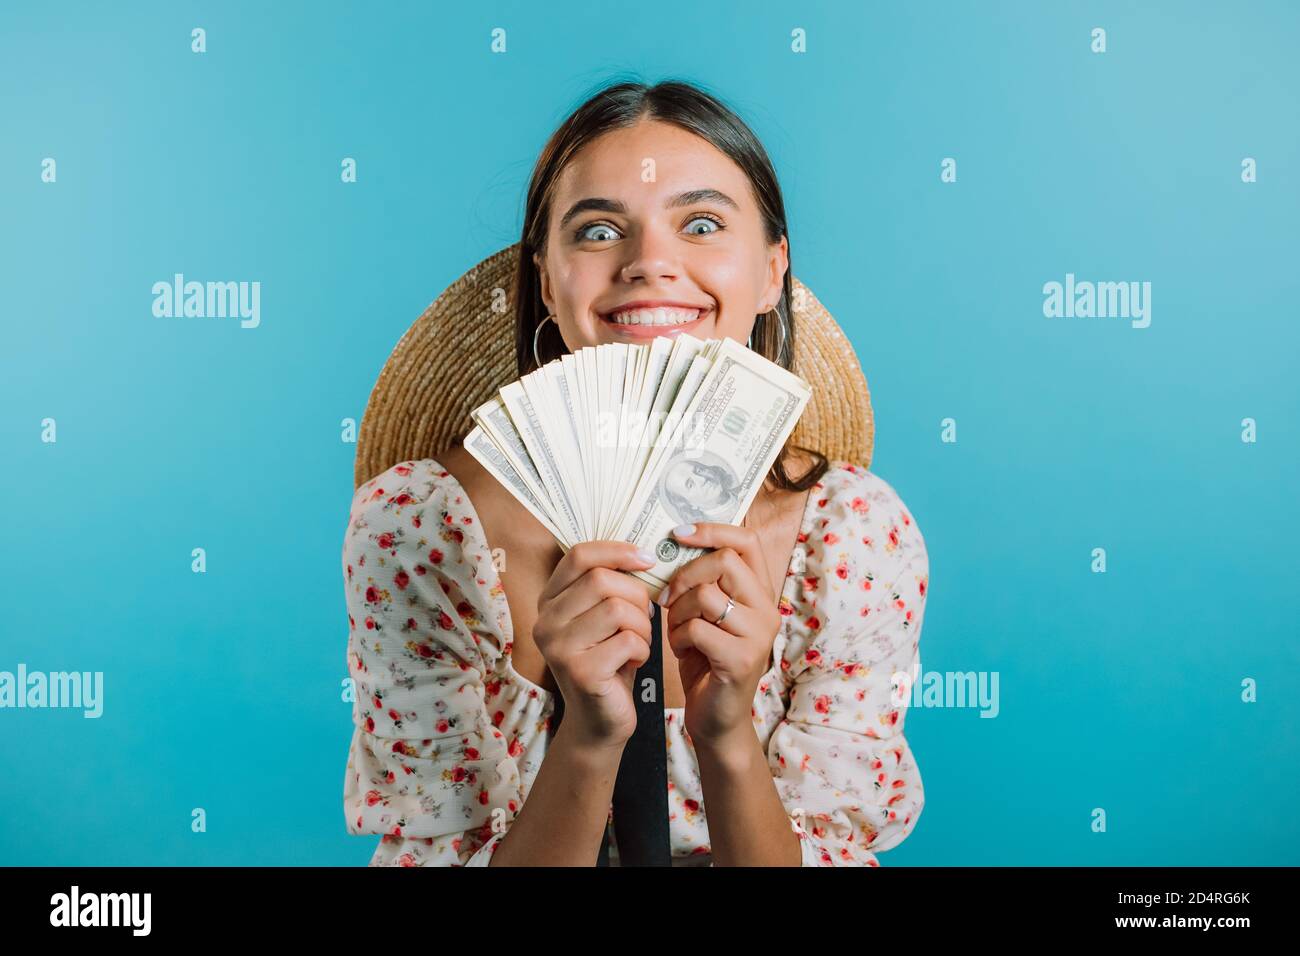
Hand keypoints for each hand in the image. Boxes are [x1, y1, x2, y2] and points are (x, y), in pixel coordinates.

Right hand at [534, 541, 656, 751]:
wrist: (600, 720)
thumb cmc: (609, 661)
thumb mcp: (604, 617)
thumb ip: (610, 585)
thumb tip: (643, 551)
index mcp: (549, 601)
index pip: (579, 556)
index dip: (617, 550)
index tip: (647, 559)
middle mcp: (545, 622)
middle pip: (603, 580)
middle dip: (637, 596)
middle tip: (644, 618)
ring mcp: (559, 648)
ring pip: (618, 609)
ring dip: (643, 625)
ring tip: (639, 642)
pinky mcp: (580, 672)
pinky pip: (628, 640)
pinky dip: (642, 649)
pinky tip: (634, 661)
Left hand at [657, 522, 782, 746]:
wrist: (716, 718)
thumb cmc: (706, 660)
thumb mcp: (706, 614)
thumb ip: (702, 582)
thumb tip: (672, 542)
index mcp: (760, 593)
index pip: (747, 540)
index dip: (712, 530)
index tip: (678, 534)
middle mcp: (767, 609)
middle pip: (724, 560)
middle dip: (684, 575)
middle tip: (668, 598)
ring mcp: (758, 635)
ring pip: (705, 594)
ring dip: (677, 612)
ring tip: (676, 631)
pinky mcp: (741, 659)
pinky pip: (696, 628)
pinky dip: (678, 637)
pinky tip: (681, 650)